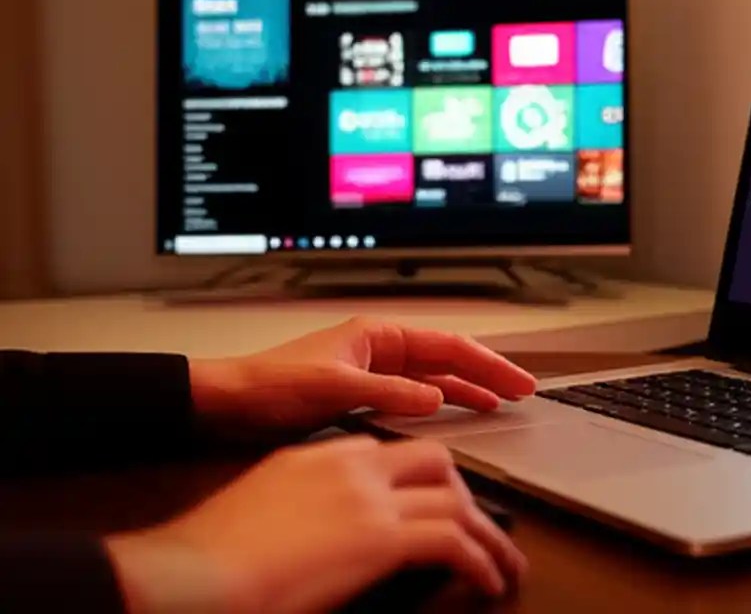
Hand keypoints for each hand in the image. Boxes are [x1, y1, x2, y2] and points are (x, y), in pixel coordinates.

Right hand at [105, 436, 526, 612]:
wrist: (190, 573)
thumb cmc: (211, 557)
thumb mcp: (265, 510)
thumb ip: (306, 509)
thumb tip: (331, 539)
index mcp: (321, 454)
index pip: (393, 454)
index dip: (427, 482)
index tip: (441, 504)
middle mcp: (352, 465)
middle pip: (437, 464)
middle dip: (467, 498)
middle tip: (482, 531)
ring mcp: (369, 497)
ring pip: (457, 502)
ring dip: (488, 536)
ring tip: (504, 565)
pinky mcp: (381, 536)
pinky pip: (454, 541)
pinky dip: (481, 561)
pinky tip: (487, 581)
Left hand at [189, 317, 536, 438]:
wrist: (227, 404)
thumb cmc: (272, 386)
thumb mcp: (336, 389)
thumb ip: (390, 393)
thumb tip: (435, 397)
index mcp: (377, 335)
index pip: (448, 346)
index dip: (488, 364)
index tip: (517, 382)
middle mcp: (378, 349)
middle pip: (447, 359)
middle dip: (486, 374)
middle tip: (521, 393)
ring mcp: (371, 372)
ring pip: (433, 379)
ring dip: (465, 390)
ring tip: (497, 404)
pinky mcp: (360, 397)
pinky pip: (413, 397)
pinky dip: (438, 405)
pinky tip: (452, 416)